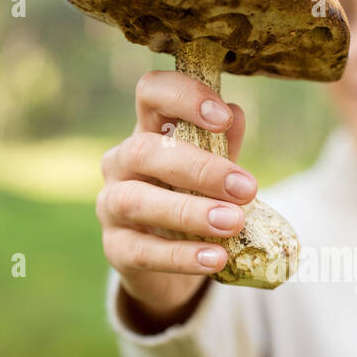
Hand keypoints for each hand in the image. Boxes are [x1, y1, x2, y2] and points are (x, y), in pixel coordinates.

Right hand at [98, 70, 257, 326]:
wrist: (171, 264)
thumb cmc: (193, 201)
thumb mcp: (214, 171)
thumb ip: (223, 145)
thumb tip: (236, 114)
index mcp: (147, 131)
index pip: (150, 92)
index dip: (183, 96)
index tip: (223, 117)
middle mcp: (121, 162)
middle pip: (144, 150)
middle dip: (199, 168)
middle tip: (246, 188)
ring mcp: (111, 206)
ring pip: (136, 201)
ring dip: (189, 211)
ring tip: (232, 223)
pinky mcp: (116, 248)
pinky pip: (143, 250)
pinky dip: (181, 255)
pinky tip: (216, 257)